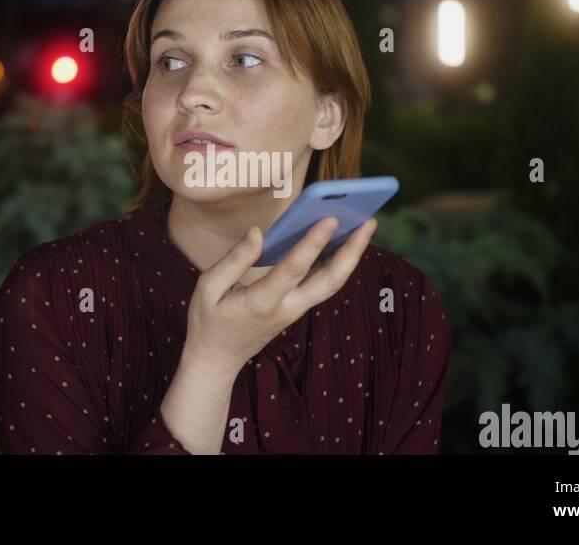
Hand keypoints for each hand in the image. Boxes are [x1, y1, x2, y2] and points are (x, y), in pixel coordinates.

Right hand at [183, 216, 377, 374]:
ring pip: (332, 284)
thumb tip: (257, 231)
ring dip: (351, 256)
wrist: (217, 359)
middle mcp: (286, 308)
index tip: (330, 219)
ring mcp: (295, 311)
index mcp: (261, 302)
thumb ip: (234, 260)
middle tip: (370, 220)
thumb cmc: (209, 320)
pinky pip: (323, 285)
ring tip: (365, 224)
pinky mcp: (297, 308)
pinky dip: (338, 263)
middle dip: (352, 251)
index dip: (312, 244)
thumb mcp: (207, 288)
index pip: (293, 270)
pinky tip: (344, 240)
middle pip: (330, 281)